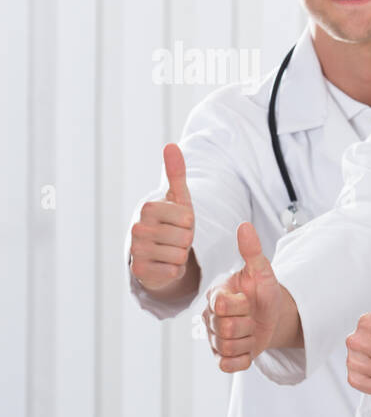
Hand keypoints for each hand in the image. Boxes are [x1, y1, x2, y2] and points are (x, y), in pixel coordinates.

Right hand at [130, 143, 195, 291]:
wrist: (157, 253)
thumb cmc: (172, 223)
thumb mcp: (179, 199)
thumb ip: (176, 173)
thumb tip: (171, 145)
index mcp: (148, 207)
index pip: (188, 218)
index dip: (189, 223)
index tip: (179, 223)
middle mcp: (137, 228)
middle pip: (185, 238)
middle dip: (186, 241)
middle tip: (175, 239)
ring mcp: (136, 250)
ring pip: (179, 255)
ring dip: (180, 255)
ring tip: (170, 250)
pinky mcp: (139, 271)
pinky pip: (172, 271)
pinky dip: (174, 270)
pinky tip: (164, 264)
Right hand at [203, 222, 283, 371]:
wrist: (273, 316)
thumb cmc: (264, 292)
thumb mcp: (263, 272)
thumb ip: (252, 251)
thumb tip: (244, 226)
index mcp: (215, 295)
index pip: (223, 305)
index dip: (242, 305)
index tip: (248, 300)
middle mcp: (209, 317)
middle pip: (227, 329)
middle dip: (248, 324)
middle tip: (252, 317)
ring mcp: (214, 338)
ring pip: (229, 347)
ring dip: (248, 341)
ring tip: (251, 330)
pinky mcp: (222, 357)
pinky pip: (229, 365)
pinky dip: (244, 359)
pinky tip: (248, 347)